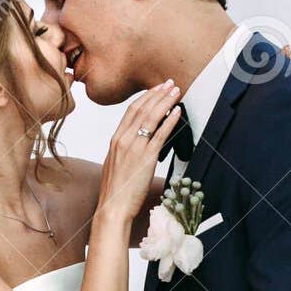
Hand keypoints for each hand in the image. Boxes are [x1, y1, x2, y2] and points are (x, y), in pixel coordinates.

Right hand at [95, 80, 180, 223]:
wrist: (113, 207)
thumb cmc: (115, 190)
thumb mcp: (115, 164)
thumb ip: (124, 151)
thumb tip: (135, 144)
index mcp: (115, 140)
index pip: (131, 110)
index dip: (145, 97)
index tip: (156, 89)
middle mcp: (123, 140)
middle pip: (142, 109)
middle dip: (157, 94)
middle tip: (169, 83)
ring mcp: (134, 148)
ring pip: (151, 118)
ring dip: (165, 102)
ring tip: (176, 91)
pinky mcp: (146, 158)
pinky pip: (160, 135)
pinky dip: (169, 121)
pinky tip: (177, 111)